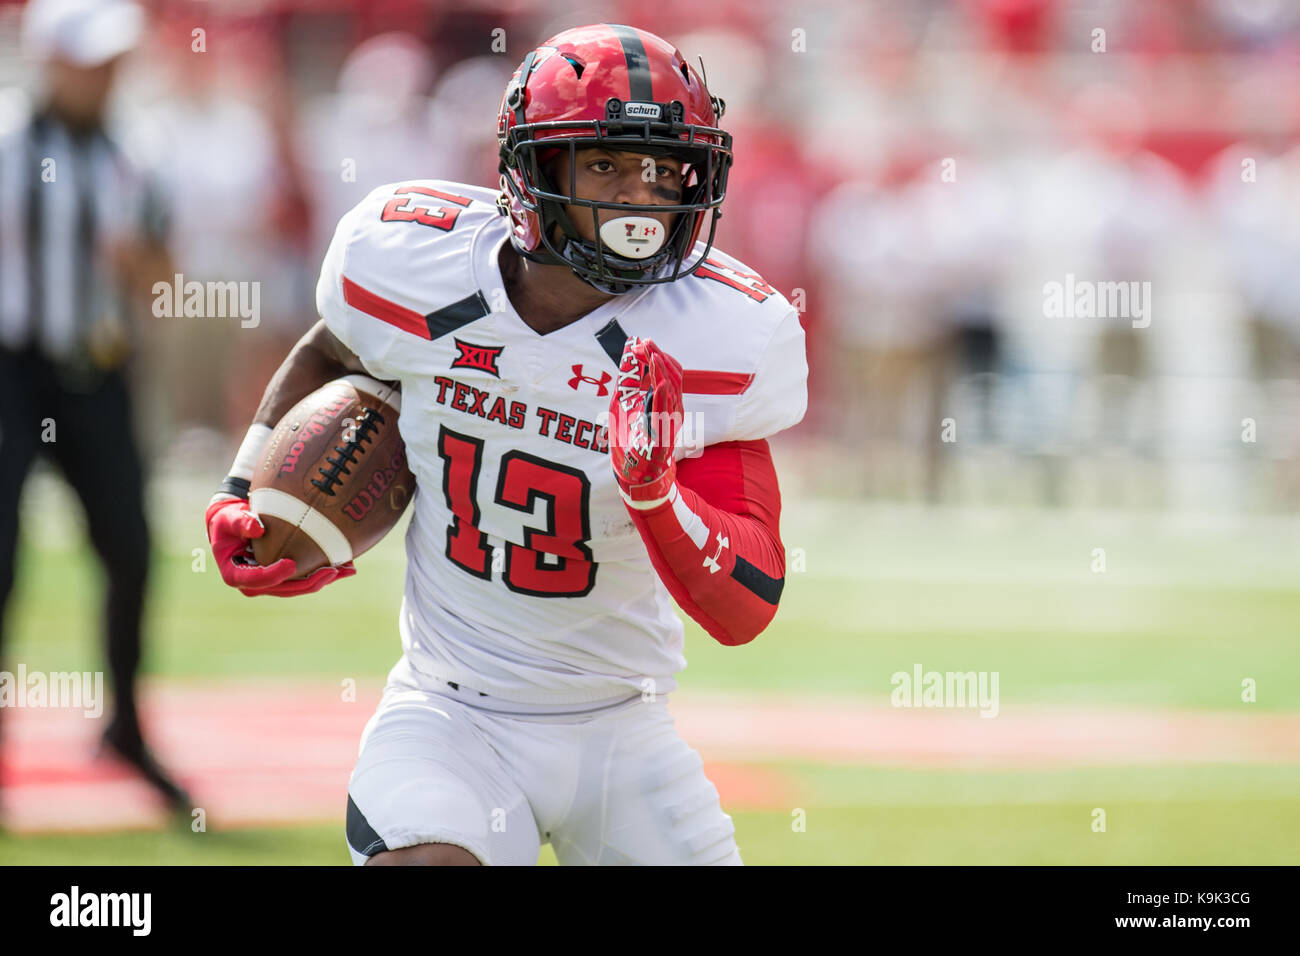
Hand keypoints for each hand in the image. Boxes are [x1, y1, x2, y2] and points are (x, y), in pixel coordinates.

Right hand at [205, 495, 355, 596]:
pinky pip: (306, 578)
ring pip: (300, 587)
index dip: (274, 575)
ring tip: (348, 570)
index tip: (290, 563)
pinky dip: (325, 571)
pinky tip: (347, 565)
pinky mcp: (284, 577)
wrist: (235, 523)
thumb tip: (257, 528)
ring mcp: (271, 582)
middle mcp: (255, 584)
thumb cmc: (228, 520)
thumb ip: (241, 522)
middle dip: (310, 582)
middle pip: (285, 588)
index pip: (258, 580)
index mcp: (236, 575)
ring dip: (324, 579)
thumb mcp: (229, 519)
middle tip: (332, 571)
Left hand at [607, 336, 683, 507]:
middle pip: (674, 376)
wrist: (634, 472)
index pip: (669, 370)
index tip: (639, 343)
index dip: (656, 354)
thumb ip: (629, 376)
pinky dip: (664, 397)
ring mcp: (670, 423)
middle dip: (659, 357)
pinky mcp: (664, 438)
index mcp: (666, 400)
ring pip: (673, 391)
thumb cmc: (631, 437)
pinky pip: (667, 415)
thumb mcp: (625, 400)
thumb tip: (630, 346)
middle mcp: (673, 409)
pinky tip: (659, 383)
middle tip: (644, 344)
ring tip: (651, 355)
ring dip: (662, 371)